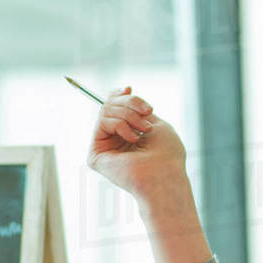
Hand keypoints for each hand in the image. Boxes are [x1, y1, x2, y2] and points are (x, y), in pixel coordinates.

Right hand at [87, 87, 187, 206]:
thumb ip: (137, 109)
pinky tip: (133, 139)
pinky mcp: (95, 155)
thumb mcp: (156, 122)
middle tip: (147, 112)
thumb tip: (126, 89)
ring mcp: (104, 147)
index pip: (115, 107)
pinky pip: (103, 122)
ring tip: (143, 130)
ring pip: (105, 110)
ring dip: (129, 114)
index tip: (129, 88)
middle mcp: (114, 141)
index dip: (120, 94)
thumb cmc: (167, 154)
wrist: (165, 174)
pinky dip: (121, 125)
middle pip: (109, 104)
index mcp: (129, 134)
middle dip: (130, 103)